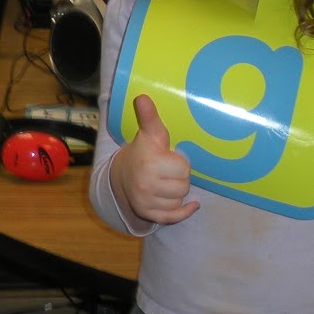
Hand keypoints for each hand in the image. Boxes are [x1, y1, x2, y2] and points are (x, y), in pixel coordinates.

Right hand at [113, 96, 197, 224]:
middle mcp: (146, 184)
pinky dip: (184, 211)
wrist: (120, 176)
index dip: (179, 163)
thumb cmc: (142, 152)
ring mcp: (146, 201)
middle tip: (168, 172)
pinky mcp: (148, 214)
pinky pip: (175, 216)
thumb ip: (149, 117)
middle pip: (184, 186)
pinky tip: (192, 205)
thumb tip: (143, 96)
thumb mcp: (148, 134)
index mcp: (149, 162)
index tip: (169, 158)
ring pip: (179, 200)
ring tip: (166, 184)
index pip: (183, 168)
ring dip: (177, 193)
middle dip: (179, 179)